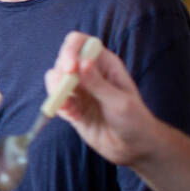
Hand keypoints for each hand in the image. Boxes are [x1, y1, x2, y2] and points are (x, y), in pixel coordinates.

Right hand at [46, 31, 154, 167]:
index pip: (79, 42)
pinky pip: (56, 99)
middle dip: (60, 73)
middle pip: (62, 59)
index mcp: (105, 63)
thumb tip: (80, 63)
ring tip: (67, 107)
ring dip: (55, 90)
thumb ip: (98, 83)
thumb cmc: (135, 121)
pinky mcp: (71, 106)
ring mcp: (79, 89)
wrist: (133, 148)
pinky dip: (58, 107)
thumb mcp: (119, 102)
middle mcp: (89, 72)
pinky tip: (72, 117)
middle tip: (66, 91)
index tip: (70, 69)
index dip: (70, 50)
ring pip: (54, 78)